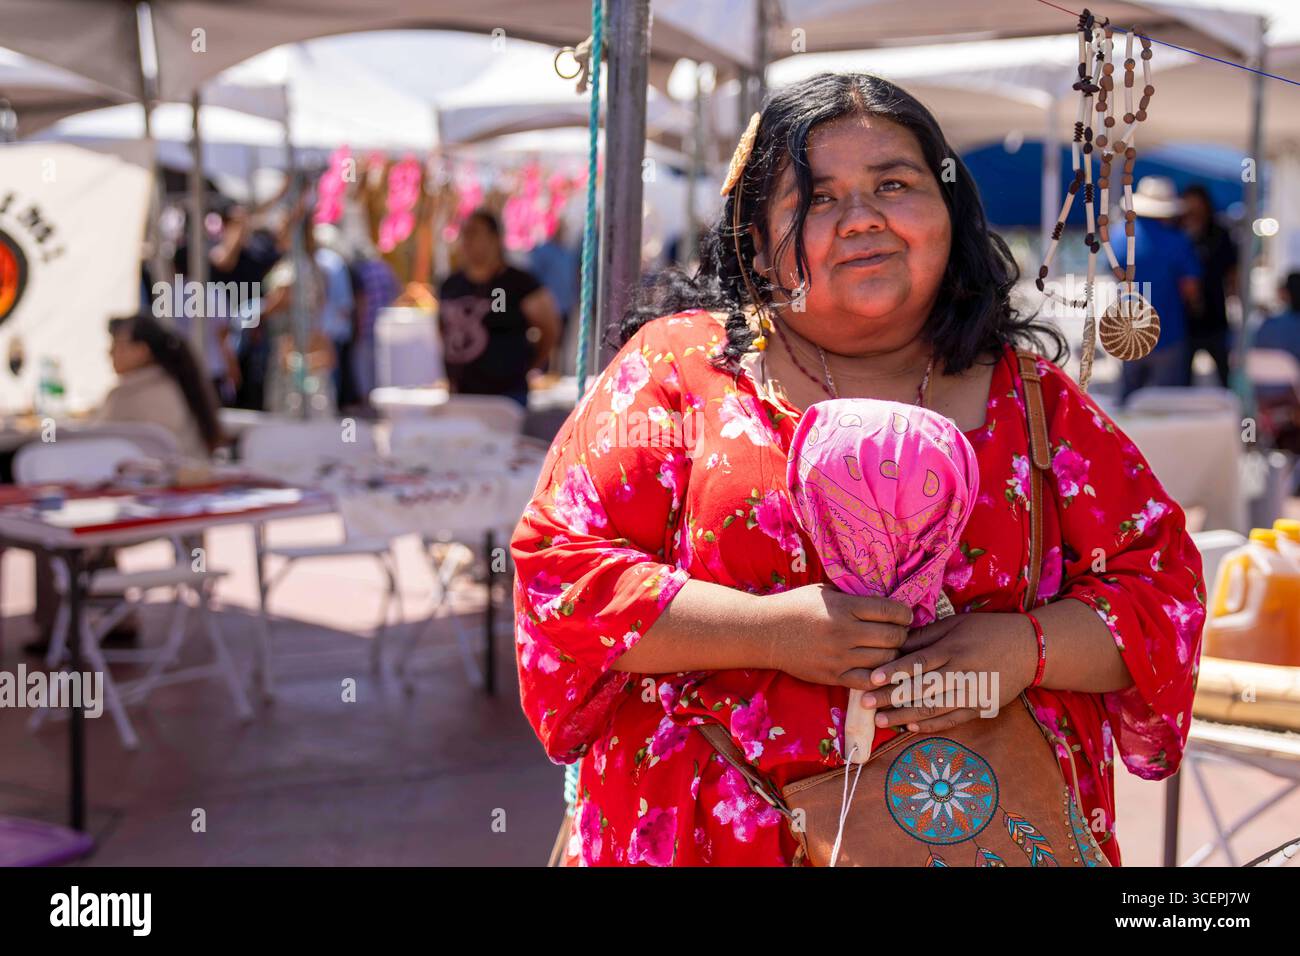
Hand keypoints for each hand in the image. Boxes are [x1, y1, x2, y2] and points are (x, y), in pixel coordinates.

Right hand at [760, 584, 911, 688]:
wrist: (765, 633)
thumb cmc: (796, 606)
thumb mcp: (825, 592)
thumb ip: (854, 597)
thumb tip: (887, 600)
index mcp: (844, 607)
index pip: (890, 611)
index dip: (904, 614)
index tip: (904, 616)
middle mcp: (844, 632)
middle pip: (893, 637)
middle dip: (902, 635)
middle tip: (899, 634)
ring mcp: (839, 657)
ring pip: (885, 661)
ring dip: (893, 656)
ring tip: (890, 651)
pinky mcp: (832, 676)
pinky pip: (867, 681)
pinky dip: (880, 678)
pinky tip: (880, 671)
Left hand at [854, 612, 1038, 733]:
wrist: (1031, 649)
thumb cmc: (987, 631)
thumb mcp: (956, 624)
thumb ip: (926, 635)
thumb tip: (895, 642)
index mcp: (953, 648)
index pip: (919, 662)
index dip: (894, 671)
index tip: (873, 678)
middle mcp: (961, 672)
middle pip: (921, 688)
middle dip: (891, 697)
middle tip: (866, 703)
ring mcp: (972, 693)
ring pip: (934, 708)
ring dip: (905, 716)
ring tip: (881, 721)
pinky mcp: (981, 708)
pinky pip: (953, 720)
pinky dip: (932, 725)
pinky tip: (911, 728)